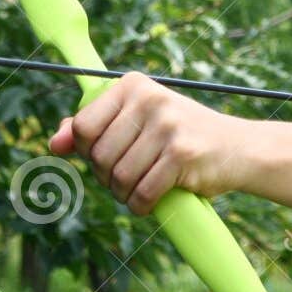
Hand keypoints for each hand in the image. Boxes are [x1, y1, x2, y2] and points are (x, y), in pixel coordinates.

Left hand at [49, 72, 236, 213]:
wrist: (237, 149)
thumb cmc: (180, 137)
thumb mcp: (137, 122)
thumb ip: (94, 129)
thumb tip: (54, 143)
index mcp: (132, 86)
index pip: (83, 125)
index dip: (88, 151)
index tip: (108, 156)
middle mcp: (149, 99)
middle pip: (99, 156)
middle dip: (107, 178)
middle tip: (128, 177)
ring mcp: (166, 125)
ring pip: (118, 177)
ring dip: (125, 194)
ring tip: (141, 188)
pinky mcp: (181, 153)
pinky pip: (142, 192)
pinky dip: (141, 205)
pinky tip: (152, 201)